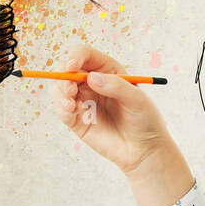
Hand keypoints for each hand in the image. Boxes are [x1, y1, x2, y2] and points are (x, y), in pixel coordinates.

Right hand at [53, 44, 194, 205]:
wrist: (143, 150)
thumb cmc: (145, 120)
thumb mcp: (137, 101)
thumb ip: (116, 87)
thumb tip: (91, 77)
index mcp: (107, 71)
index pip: (84, 55)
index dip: (74, 56)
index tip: (71, 66)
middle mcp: (92, 82)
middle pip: (65, 69)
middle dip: (62, 76)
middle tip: (69, 89)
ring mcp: (83, 100)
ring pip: (59, 88)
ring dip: (60, 93)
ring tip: (72, 105)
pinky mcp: (76, 119)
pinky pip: (61, 108)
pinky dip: (63, 108)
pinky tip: (77, 112)